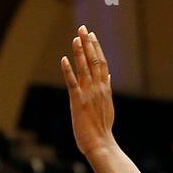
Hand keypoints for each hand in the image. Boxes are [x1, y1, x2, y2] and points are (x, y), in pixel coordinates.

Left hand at [61, 26, 114, 157]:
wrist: (100, 143)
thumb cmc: (102, 128)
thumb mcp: (107, 105)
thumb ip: (107, 89)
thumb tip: (108, 76)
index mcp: (105, 89)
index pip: (102, 63)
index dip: (96, 48)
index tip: (92, 35)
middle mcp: (98, 88)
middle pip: (94, 60)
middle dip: (88, 43)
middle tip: (83, 28)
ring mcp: (88, 94)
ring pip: (84, 68)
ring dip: (80, 51)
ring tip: (76, 37)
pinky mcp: (78, 101)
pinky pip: (72, 82)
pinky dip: (68, 70)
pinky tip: (64, 59)